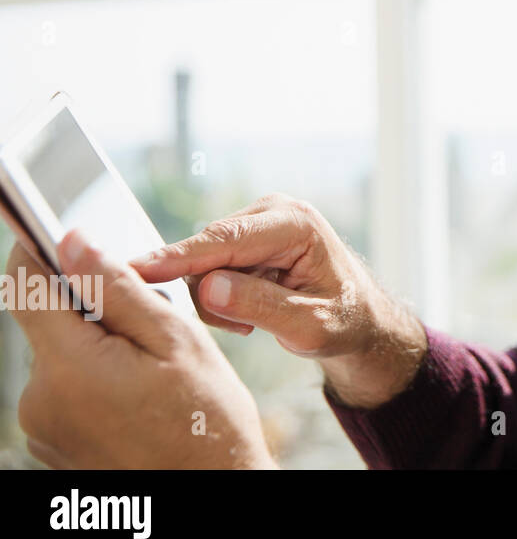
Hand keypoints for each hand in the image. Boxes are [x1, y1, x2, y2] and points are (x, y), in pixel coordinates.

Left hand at [6, 232, 274, 468]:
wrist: (211, 493)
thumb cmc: (206, 422)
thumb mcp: (176, 341)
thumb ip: (119, 289)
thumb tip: (74, 242)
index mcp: (70, 367)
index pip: (24, 285)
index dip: (40, 250)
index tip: (64, 234)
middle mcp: (39, 398)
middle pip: (48, 320)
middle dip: (92, 308)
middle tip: (150, 326)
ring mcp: (40, 426)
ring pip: (59, 354)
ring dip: (96, 346)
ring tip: (151, 371)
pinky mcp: (50, 441)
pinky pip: (63, 388)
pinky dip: (95, 377)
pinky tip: (138, 395)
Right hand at [131, 193, 426, 408]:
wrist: (358, 317)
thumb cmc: (344, 321)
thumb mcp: (310, 326)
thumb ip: (261, 307)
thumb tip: (208, 288)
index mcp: (295, 224)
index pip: (224, 240)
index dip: (178, 257)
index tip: (136, 268)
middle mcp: (273, 212)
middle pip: (207, 250)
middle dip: (212, 294)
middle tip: (244, 327)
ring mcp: (257, 221)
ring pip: (203, 261)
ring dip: (218, 299)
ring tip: (255, 320)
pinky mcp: (244, 236)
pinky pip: (208, 266)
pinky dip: (221, 295)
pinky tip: (251, 311)